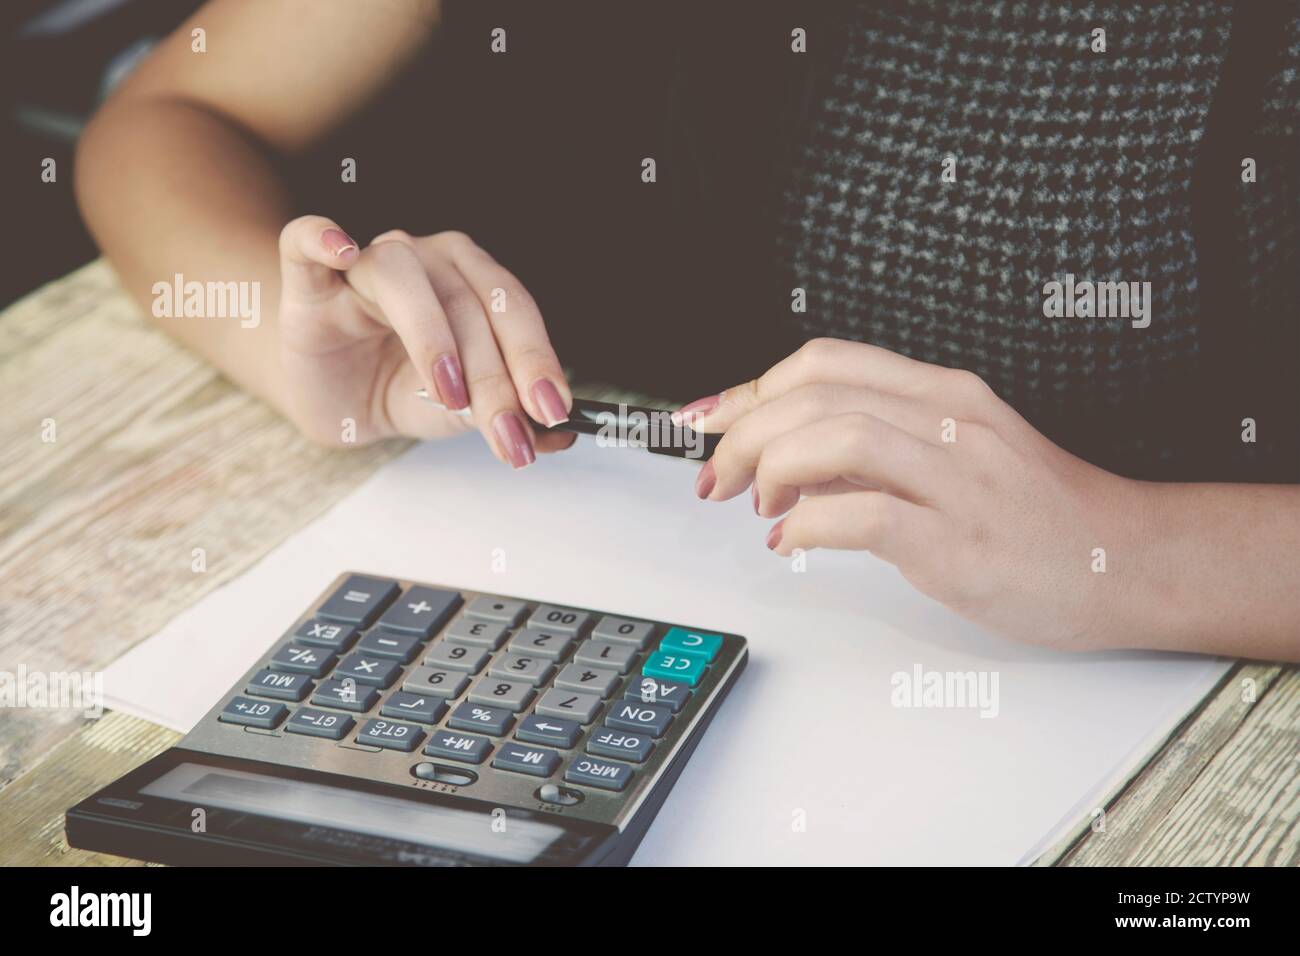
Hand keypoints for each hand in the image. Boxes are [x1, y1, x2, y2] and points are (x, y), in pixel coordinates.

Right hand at [275, 216, 574, 463]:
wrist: (335, 398)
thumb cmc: (403, 388)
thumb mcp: (461, 412)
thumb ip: (508, 416)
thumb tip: (560, 436)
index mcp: (472, 282)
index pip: (512, 310)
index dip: (536, 359)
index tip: (553, 411)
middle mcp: (427, 260)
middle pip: (467, 300)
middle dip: (494, 374)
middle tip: (509, 431)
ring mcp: (367, 263)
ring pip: (403, 275)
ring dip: (432, 337)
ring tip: (449, 394)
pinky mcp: (308, 279)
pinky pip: (305, 241)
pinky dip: (322, 237)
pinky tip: (341, 248)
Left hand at [678, 338, 1152, 649]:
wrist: (1124, 561)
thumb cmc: (1035, 513)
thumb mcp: (952, 456)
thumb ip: (873, 451)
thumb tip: (788, 458)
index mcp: (942, 392)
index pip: (824, 362)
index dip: (751, 387)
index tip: (711, 419)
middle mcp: (947, 420)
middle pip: (814, 393)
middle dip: (742, 431)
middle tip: (715, 472)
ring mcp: (955, 477)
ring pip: (834, 437)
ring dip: (770, 467)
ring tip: (756, 501)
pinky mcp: (956, 539)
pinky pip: (862, 515)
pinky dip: (806, 523)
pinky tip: (790, 538)